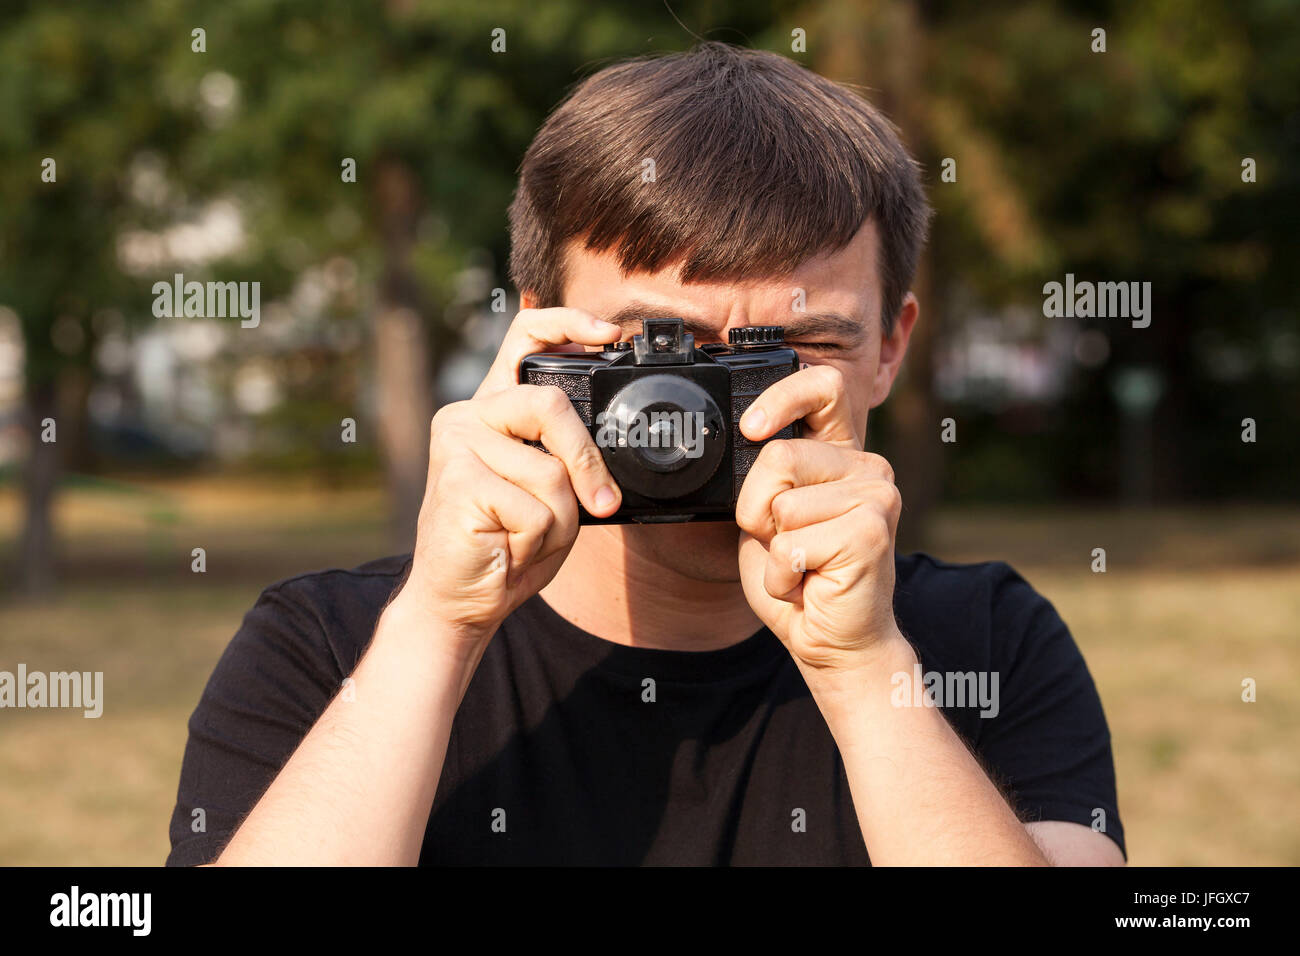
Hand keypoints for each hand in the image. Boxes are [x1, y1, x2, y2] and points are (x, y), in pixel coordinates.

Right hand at [393, 308, 623, 660]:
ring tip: (525, 538)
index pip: (525, 337)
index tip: (608, 334)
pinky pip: (536, 509)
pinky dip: (537, 541)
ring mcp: (457, 443)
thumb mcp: (551, 492)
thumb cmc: (508, 545)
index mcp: (493, 408)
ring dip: (558, 521)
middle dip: (587, 462)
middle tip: (602, 503)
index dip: (568, 324)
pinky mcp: (458, 480)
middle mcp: (469, 414)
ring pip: (551, 472)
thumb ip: (568, 456)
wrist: (460, 600)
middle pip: (551, 406)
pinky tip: (507, 549)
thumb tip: (610, 446)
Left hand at [734, 365, 908, 676]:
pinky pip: (790, 542)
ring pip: (781, 502)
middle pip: (778, 454)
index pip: (823, 388)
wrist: (831, 641)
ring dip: (771, 547)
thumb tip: (747, 440)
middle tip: (783, 543)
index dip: (782, 398)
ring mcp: (877, 495)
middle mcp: (867, 466)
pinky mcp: (870, 531)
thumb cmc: (797, 578)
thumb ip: (764, 477)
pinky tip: (807, 583)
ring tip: (800, 565)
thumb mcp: (767, 516)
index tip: (751, 428)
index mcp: (841, 453)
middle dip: (756, 509)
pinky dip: (781, 573)